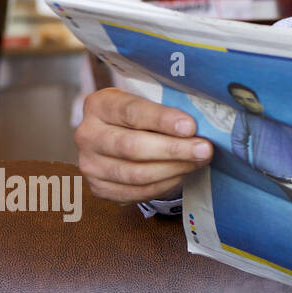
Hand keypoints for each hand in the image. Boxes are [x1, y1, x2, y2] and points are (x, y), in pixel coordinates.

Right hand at [74, 88, 213, 203]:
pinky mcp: (98, 188)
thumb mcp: (149, 100)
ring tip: (199, 161)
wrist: (121, 135)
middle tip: (204, 149)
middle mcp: (87, 134)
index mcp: (99, 105)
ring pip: (135, 173)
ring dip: (173, 169)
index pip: (132, 111)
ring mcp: (89, 164)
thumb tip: (202, 123)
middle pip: (132, 147)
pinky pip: (135, 192)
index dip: (162, 120)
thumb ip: (167, 107)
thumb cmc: (143, 115)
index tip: (190, 126)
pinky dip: (163, 185)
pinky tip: (182, 174)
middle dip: (173, 149)